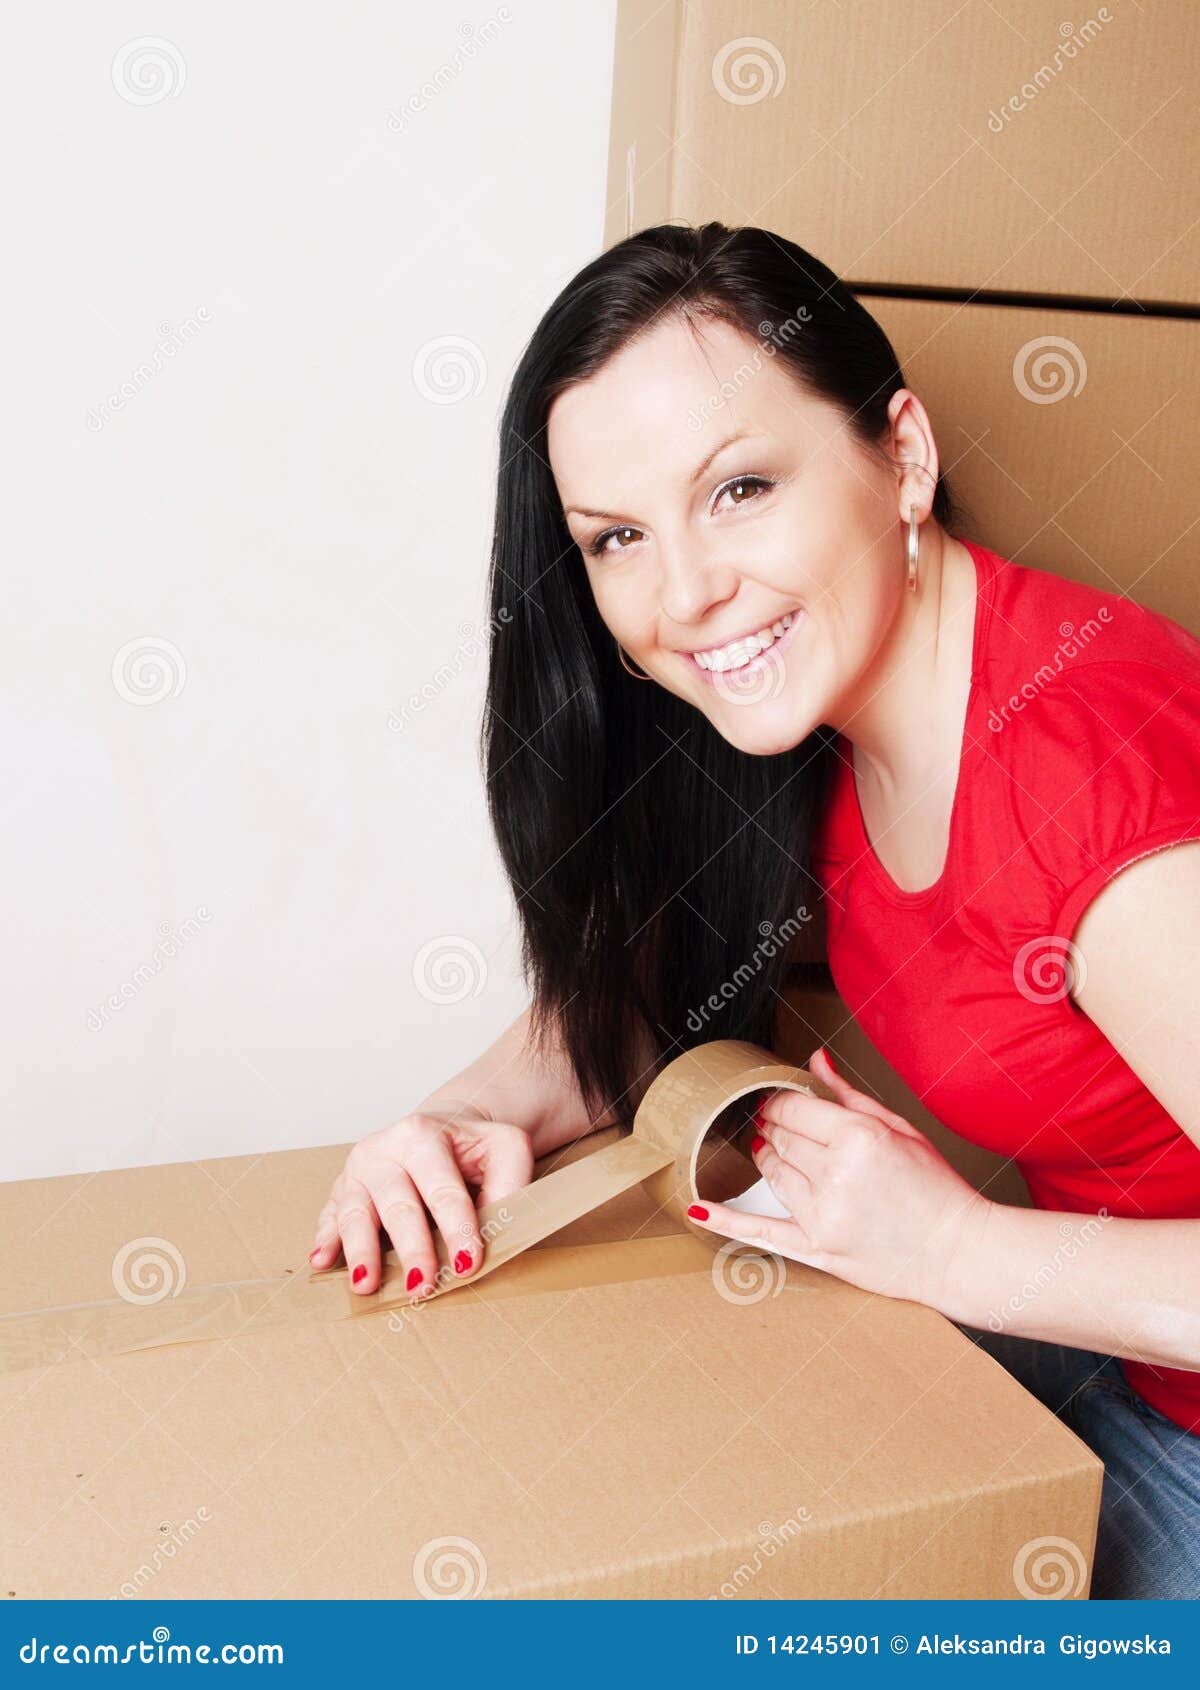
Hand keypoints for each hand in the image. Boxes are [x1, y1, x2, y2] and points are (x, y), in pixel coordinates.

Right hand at [308, 1103, 534, 1296]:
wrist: (442, 1128)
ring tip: (367, 1284)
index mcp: (424, 1135)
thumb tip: (499, 1223)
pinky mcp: (342, 1188)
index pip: (443, 1189)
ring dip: (361, 1251)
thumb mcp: (505, 1147)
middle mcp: (384, 1149)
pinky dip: (325, 1240)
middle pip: (398, 1205)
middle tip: (422, 1285)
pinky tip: (321, 1262)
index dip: (457, 1228)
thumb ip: (510, 1180)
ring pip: (355, 1212)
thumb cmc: (472, 1146)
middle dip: (411, 1248)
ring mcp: (358, 1170)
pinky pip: (329, 1216)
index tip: (468, 1263)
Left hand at [689, 1048, 992, 1312]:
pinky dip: (726, 1218)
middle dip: (773, 1127)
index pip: (792, 1108)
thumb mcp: (899, 1129)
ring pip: (771, 1173)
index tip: (779, 1101)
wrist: (959, 1252)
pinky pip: (761, 1230)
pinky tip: (699, 1207)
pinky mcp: (819, 1249)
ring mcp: (825, 1215)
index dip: (779, 1102)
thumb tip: (815, 1062)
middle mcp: (837, 1175)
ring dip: (768, 1158)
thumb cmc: (936, 1189)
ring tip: (775, 1150)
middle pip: (778, 1139)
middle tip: (778, 1124)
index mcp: (859, 1138)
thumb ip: (848, 1096)